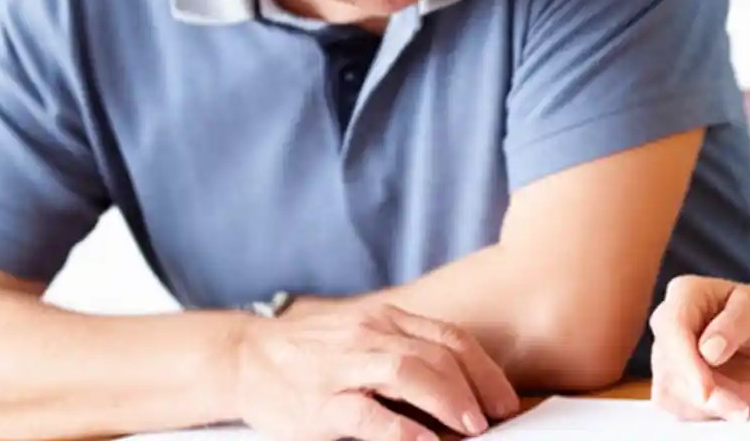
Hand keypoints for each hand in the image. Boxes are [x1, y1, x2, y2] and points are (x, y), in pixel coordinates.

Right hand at [230, 298, 519, 440]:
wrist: (244, 358)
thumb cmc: (313, 355)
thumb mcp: (364, 340)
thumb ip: (405, 353)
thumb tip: (459, 388)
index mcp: (387, 321)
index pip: (450, 338)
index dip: (484, 369)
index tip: (504, 399)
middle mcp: (369, 336)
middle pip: (436, 354)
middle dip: (474, 387)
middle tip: (494, 417)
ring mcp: (343, 366)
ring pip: (406, 371)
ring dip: (446, 399)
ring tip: (470, 426)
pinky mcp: (320, 401)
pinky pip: (366, 413)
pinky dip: (399, 429)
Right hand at [649, 276, 749, 422]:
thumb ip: (734, 325)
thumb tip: (708, 351)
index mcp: (685, 293)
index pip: (672, 327)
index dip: (685, 362)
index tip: (707, 392)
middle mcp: (668, 324)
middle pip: (671, 367)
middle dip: (711, 393)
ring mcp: (668, 356)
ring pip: (675, 395)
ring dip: (719, 405)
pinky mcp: (674, 385)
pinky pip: (685, 409)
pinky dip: (717, 413)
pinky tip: (745, 402)